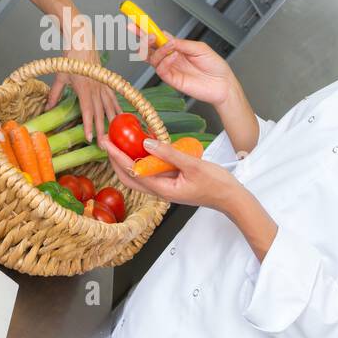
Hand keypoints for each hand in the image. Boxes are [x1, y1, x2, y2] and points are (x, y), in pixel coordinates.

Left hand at [46, 25, 118, 142]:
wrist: (83, 42)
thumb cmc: (71, 57)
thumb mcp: (60, 76)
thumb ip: (54, 94)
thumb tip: (47, 108)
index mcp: (84, 88)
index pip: (88, 111)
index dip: (89, 125)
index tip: (89, 138)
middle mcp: (96, 88)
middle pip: (100, 113)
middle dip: (101, 130)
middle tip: (103, 145)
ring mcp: (103, 85)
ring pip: (109, 107)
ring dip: (111, 122)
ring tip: (114, 135)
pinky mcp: (107, 82)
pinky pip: (114, 97)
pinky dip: (117, 108)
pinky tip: (120, 117)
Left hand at [99, 132, 242, 212]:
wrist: (231, 198)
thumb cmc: (216, 184)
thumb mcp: (192, 165)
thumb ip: (168, 154)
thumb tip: (146, 142)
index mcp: (163, 190)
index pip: (132, 172)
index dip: (117, 157)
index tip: (107, 143)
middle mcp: (160, 190)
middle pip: (129, 176)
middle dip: (115, 159)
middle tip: (106, 140)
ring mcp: (165, 187)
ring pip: (139, 174)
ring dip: (127, 159)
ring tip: (118, 141)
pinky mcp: (171, 182)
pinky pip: (152, 171)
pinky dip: (143, 159)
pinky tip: (142, 146)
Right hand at [141, 33, 236, 106]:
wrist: (223, 84)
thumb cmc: (215, 66)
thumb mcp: (200, 48)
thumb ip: (182, 43)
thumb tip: (166, 38)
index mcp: (177, 47)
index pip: (158, 37)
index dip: (146, 29)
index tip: (136, 21)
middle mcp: (170, 57)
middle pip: (150, 48)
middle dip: (143, 39)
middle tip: (143, 33)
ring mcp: (170, 68)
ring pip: (152, 58)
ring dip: (157, 50)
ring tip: (168, 46)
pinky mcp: (172, 80)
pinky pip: (161, 70)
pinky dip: (165, 61)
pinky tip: (173, 56)